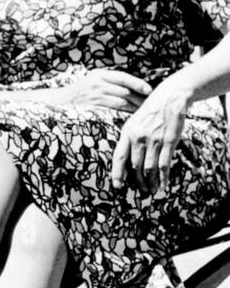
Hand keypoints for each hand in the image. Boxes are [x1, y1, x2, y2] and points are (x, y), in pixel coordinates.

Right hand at [52, 69, 151, 111]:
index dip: (138, 83)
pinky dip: (124, 113)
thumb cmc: (81, 91)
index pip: (123, 77)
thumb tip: (135, 86)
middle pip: (125, 90)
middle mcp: (97, 83)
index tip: (149, 89)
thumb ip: (111, 81)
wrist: (58, 101)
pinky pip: (113, 110)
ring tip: (144, 111)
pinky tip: (131, 116)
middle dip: (139, 97)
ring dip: (134, 107)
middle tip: (151, 102)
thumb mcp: (93, 79)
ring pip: (121, 101)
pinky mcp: (93, 108)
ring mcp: (94, 96)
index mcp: (99, 74)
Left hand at [111, 80, 191, 195]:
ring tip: (152, 190)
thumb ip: (129, 138)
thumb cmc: (150, 111)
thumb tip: (125, 157)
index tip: (117, 185)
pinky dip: (164, 177)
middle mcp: (138, 137)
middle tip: (141, 190)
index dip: (117, 172)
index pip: (119, 157)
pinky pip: (164, 164)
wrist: (170, 97)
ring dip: (150, 181)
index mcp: (127, 133)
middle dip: (138, 181)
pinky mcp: (168, 141)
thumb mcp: (134, 122)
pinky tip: (164, 185)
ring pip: (149, 167)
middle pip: (135, 166)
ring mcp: (153, 139)